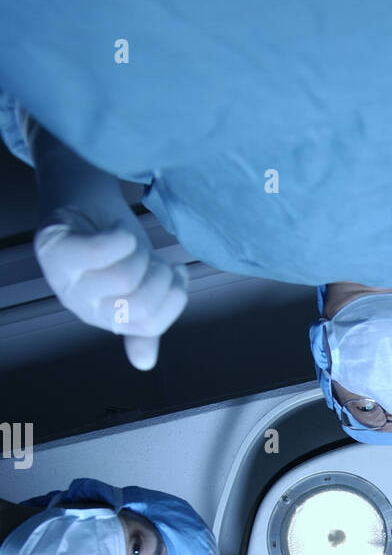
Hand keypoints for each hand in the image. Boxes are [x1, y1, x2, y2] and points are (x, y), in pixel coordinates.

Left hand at [25, 121, 187, 369]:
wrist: (84, 190)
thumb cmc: (113, 237)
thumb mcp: (140, 280)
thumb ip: (145, 320)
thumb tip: (144, 364)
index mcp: (105, 316)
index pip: (150, 323)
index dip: (173, 296)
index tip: (175, 273)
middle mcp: (81, 304)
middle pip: (138, 304)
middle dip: (157, 273)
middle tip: (152, 254)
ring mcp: (63, 279)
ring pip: (123, 278)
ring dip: (138, 251)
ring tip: (132, 241)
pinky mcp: (53, 248)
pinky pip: (96, 253)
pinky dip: (117, 239)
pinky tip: (120, 232)